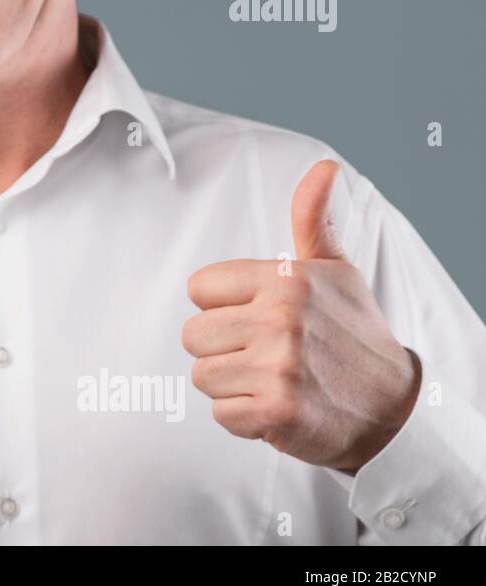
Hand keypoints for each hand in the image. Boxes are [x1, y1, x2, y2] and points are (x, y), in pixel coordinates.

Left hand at [182, 159, 420, 472]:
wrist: (393, 407)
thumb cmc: (355, 332)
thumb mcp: (337, 270)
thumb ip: (313, 219)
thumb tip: (323, 168)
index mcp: (285, 279)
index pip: (199, 288)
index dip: (222, 306)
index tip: (256, 316)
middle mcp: (280, 318)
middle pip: (192, 334)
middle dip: (222, 348)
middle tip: (264, 353)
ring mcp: (278, 367)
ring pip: (202, 374)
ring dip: (231, 384)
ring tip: (271, 379)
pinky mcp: (275, 411)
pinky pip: (220, 413)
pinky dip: (243, 418)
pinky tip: (276, 407)